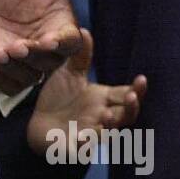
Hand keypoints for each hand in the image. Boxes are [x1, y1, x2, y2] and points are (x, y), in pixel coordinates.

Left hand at [0, 0, 93, 95]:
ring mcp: (31, 67)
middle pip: (46, 62)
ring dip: (12, 67)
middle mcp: (50, 53)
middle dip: (30, 56)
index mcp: (64, 30)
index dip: (60, 43)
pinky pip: (8, 85)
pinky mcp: (11, 76)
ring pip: (27, 75)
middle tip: (16, 46)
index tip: (47, 40)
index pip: (69, 42)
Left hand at [26, 29, 145, 155]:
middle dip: (131, 107)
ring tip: (108, 116)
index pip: (126, 94)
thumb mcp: (69, 74)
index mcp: (103, 98)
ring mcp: (92, 133)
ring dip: (112, 125)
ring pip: (109, 133)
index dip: (136, 89)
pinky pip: (83, 148)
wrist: (37, 123)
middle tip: (132, 97)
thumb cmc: (59, 98)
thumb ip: (80, 57)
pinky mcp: (77, 147)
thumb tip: (85, 31)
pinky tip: (80, 137)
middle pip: (126, 115)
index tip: (142, 79)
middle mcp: (102, 116)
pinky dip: (84, 144)